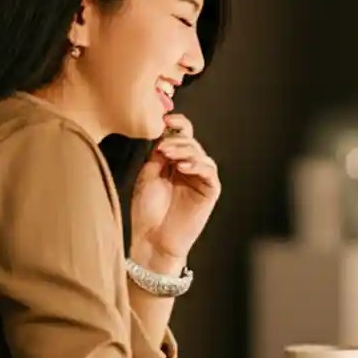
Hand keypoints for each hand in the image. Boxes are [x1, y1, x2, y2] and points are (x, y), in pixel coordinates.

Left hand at [130, 114, 219, 267]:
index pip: (181, 136)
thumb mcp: (147, 177)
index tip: (164, 118)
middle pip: (191, 142)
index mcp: (174, 163)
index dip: (176, 124)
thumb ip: (157, 156)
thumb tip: (164, 136)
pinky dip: (197, 165)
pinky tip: (182, 167)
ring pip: (201, 154)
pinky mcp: (210, 191)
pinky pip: (209, 172)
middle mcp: (189, 168)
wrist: (152, 239)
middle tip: (163, 147)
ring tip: (168, 155)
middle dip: (177, 140)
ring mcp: (200, 179)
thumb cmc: (147, 211)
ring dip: (185, 150)